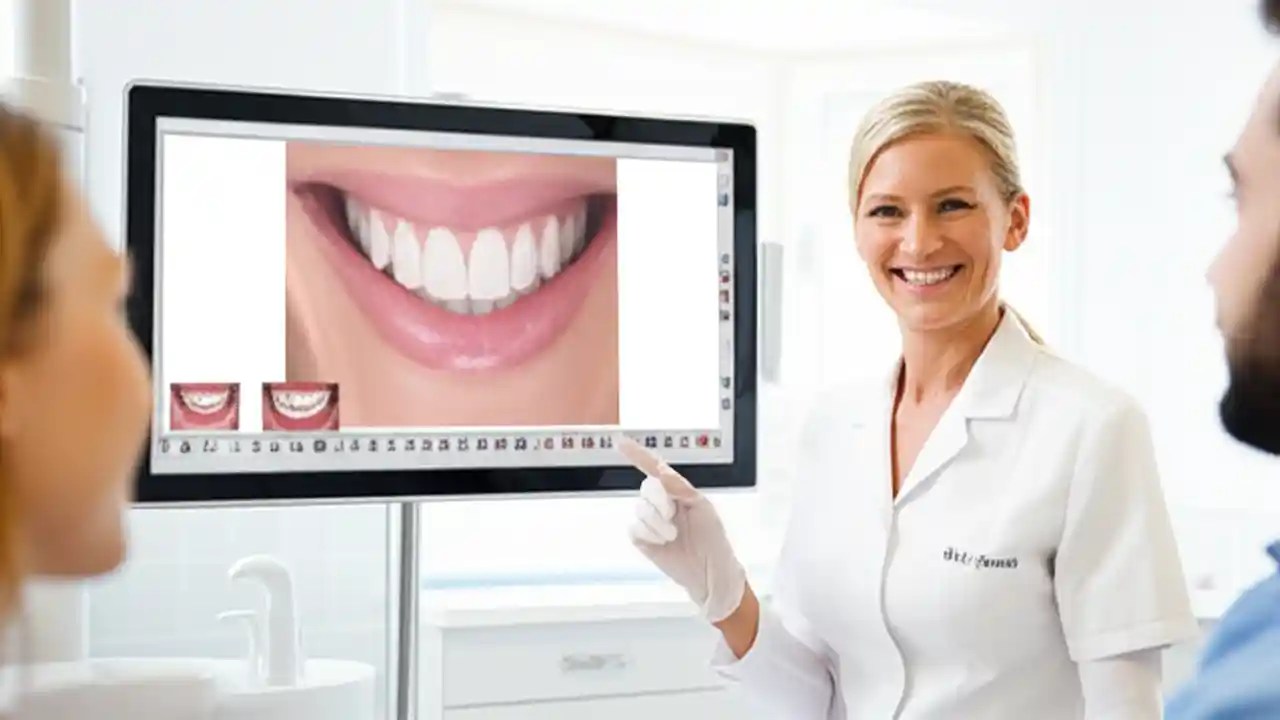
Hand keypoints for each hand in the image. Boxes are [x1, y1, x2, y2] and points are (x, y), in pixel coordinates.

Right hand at [617, 435, 746, 622]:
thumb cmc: (713, 539)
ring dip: (658, 522)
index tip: (620, 442)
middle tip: (675, 515)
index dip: (637, 455)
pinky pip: (635, 528)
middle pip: (647, 488)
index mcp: (678, 492)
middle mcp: (662, 504)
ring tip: (674, 536)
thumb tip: (662, 472)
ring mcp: (651, 522)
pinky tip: (663, 543)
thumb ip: (680, 488)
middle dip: (660, 501)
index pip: (655, 469)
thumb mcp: (703, 508)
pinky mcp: (643, 540)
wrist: (710, 573)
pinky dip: (649, 534)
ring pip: (640, 509)